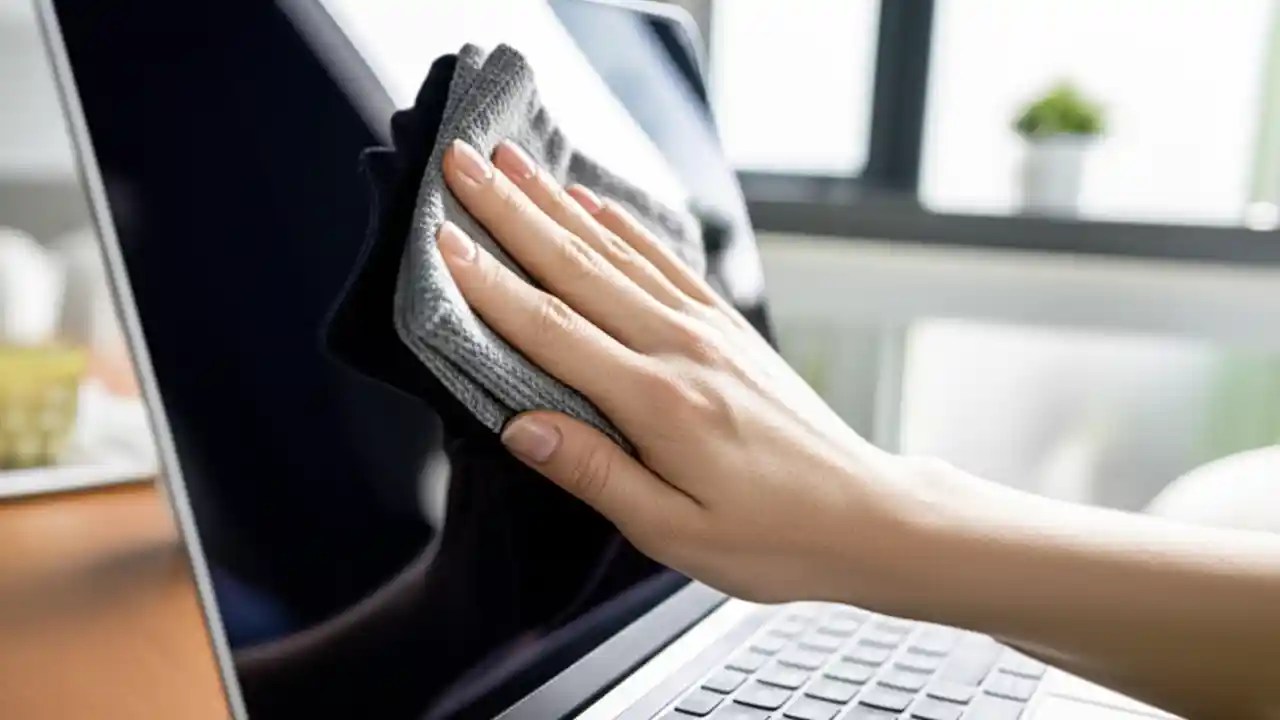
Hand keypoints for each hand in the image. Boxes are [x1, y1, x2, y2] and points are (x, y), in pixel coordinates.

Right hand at [435, 138, 956, 605]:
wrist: (867, 515)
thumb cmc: (773, 538)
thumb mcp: (676, 532)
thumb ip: (595, 473)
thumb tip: (519, 426)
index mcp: (659, 402)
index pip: (553, 331)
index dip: (491, 284)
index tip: (442, 239)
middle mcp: (681, 348)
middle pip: (579, 268)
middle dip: (511, 212)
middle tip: (460, 163)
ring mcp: (709, 329)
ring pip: (618, 251)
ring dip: (558, 202)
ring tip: (512, 161)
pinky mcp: (728, 328)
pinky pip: (666, 261)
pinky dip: (624, 225)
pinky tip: (594, 201)